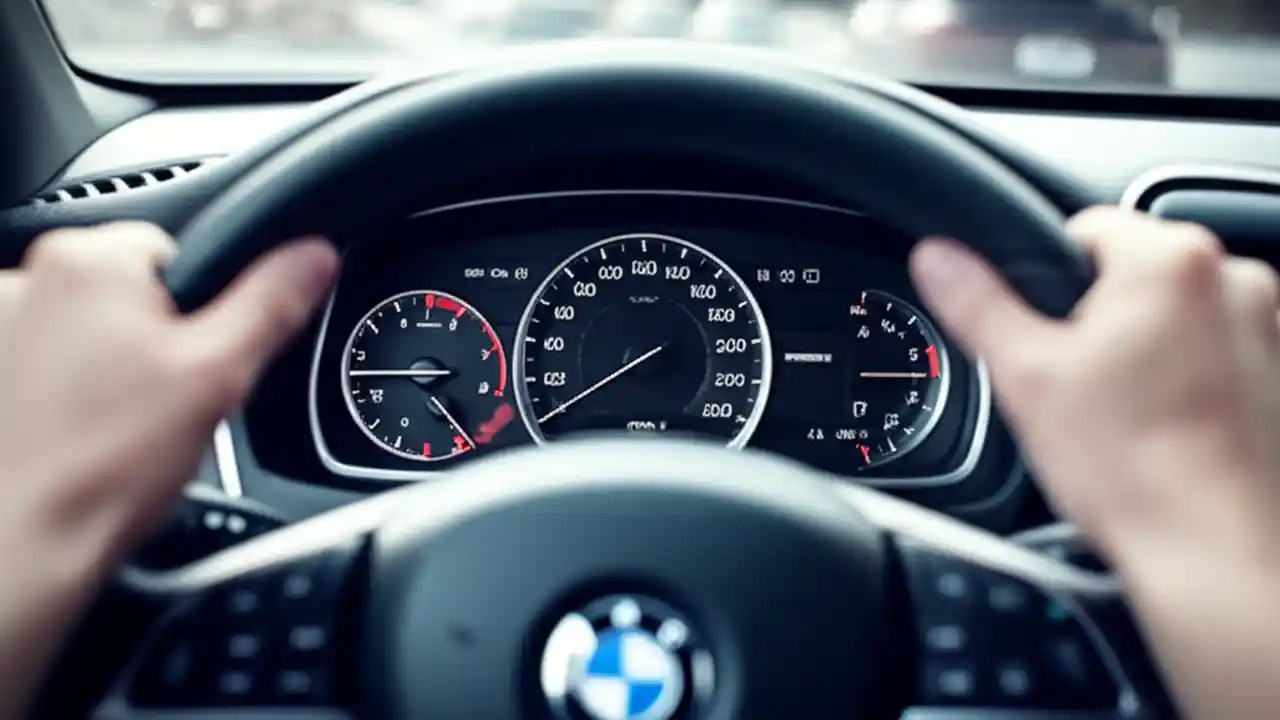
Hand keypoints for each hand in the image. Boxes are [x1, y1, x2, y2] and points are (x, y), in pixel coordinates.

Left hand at [0, 222, 337, 718]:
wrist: (22, 546)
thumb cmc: (105, 468)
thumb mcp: (218, 377)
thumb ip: (272, 304)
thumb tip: (314, 257)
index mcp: (90, 263)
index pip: (172, 250)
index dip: (200, 311)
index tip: (195, 361)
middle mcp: (24, 280)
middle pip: (123, 292)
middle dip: (149, 340)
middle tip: (159, 403)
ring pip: (79, 331)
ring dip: (99, 365)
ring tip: (112, 428)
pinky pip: (35, 363)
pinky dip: (57, 392)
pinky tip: (73, 437)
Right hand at [910, 207, 1279, 719]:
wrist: (1215, 555)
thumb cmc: (1132, 470)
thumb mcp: (1024, 376)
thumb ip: (975, 302)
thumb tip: (936, 256)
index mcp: (1170, 260)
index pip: (1083, 228)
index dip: (1044, 282)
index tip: (1042, 337)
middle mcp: (1236, 281)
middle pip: (1132, 276)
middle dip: (1096, 323)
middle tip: (1076, 387)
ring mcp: (1271, 330)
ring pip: (1175, 319)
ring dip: (1145, 351)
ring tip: (1121, 417)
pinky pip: (1217, 356)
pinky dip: (1187, 382)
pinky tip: (1162, 432)